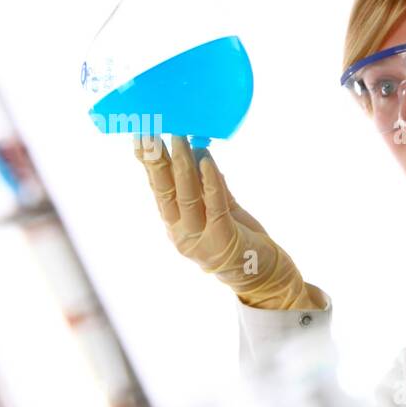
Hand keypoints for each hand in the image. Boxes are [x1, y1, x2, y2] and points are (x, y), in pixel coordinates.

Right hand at [133, 135, 319, 309]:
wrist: (265, 278)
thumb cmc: (242, 242)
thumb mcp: (222, 209)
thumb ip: (209, 186)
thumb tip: (198, 152)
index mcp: (176, 225)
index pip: (157, 189)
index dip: (147, 163)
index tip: (140, 135)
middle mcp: (181, 234)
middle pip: (164, 191)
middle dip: (155, 159)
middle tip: (149, 128)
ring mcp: (199, 240)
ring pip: (186, 196)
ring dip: (181, 164)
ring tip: (178, 136)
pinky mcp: (222, 241)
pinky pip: (215, 206)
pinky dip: (210, 181)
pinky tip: (207, 159)